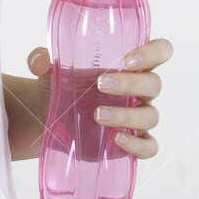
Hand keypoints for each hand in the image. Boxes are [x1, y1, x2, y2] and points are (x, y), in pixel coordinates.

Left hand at [26, 37, 171, 159]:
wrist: (48, 116)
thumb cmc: (61, 84)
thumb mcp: (49, 70)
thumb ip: (42, 60)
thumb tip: (39, 59)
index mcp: (130, 65)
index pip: (159, 51)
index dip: (153, 52)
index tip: (128, 58)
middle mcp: (139, 90)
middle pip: (153, 84)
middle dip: (130, 83)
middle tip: (100, 84)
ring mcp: (137, 117)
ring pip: (151, 116)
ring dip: (126, 115)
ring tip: (97, 115)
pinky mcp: (132, 142)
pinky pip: (149, 146)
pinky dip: (137, 145)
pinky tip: (116, 139)